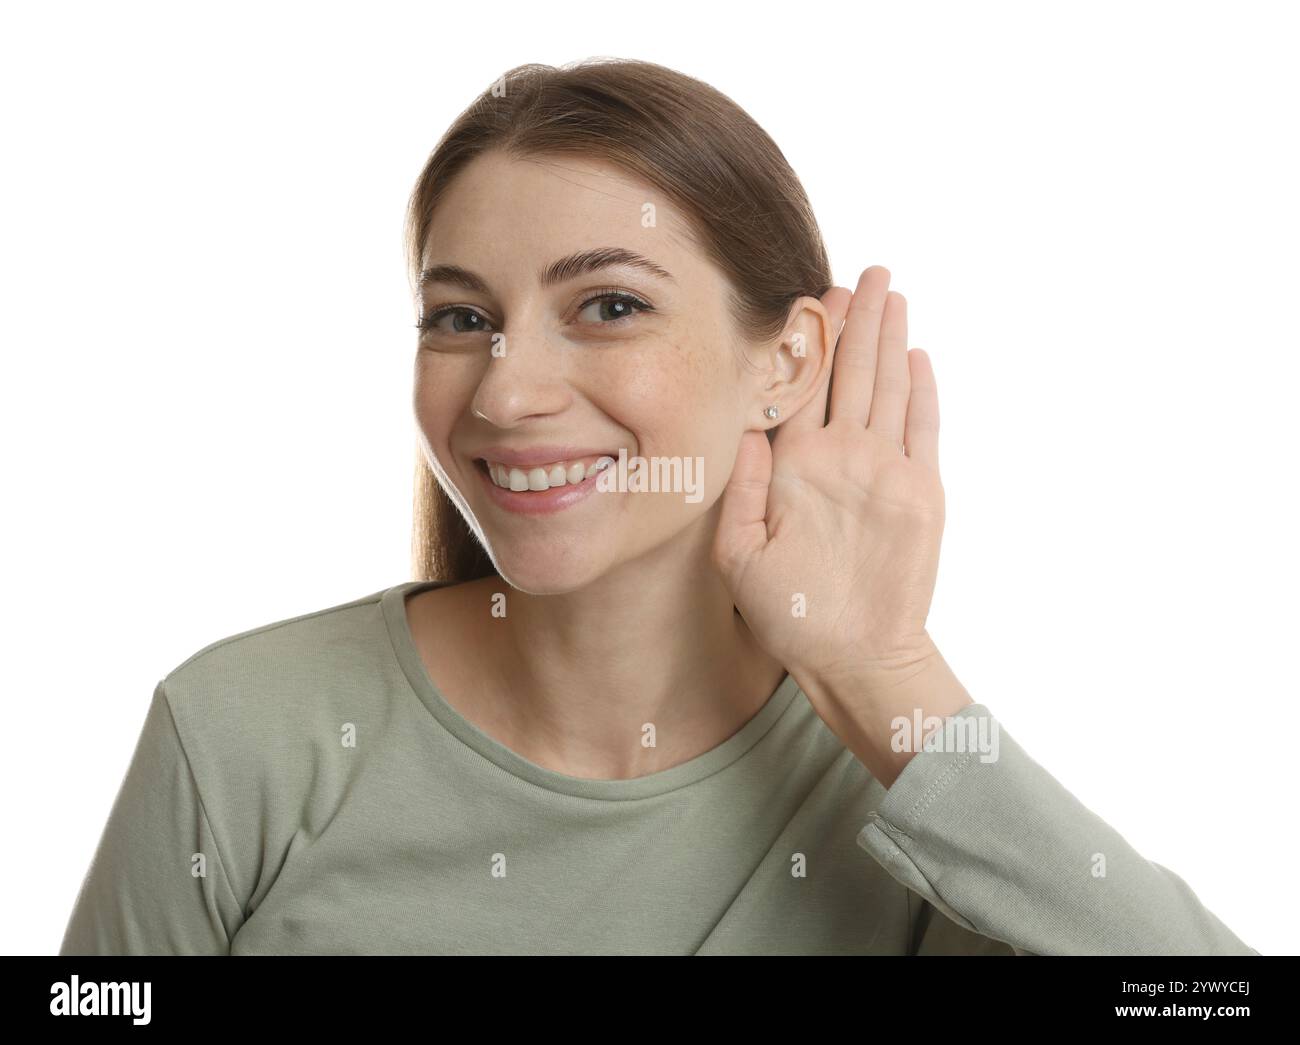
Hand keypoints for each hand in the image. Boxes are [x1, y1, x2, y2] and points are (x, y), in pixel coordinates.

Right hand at [712, 266, 948, 698]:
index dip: (813, 334)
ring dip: (892, 337)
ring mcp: (892, 471)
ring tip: (894, 295)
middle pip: (853, 371)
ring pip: (890, 386)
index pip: (803, 383)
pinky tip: (918, 356)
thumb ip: (738, 488)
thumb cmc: (793, 615)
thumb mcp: (736, 559)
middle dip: (862, 317)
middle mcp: (846, 457)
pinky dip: (922, 386)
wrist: (865, 658)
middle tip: (871, 274)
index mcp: (795, 469)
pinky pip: (925, 424)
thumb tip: (748, 428)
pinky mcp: (926, 492)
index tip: (821, 296)